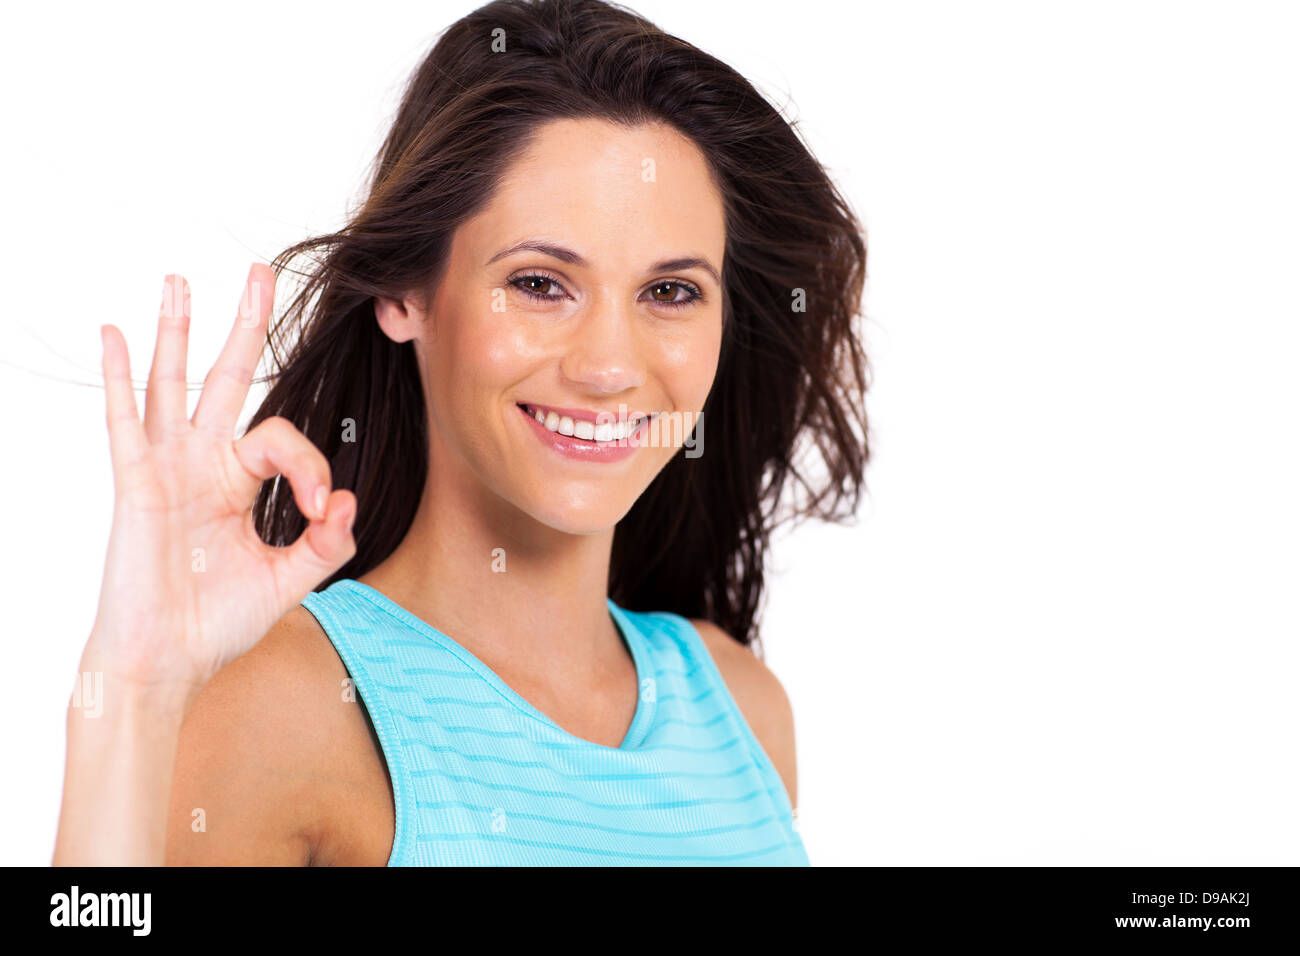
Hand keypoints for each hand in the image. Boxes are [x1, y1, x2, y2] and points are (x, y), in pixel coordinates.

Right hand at [86, 264, 355, 704]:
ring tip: (180, 280)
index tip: (325, 507)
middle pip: (227, 379)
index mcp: (238, 483)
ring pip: (173, 386)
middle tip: (260, 272)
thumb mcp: (288, 581)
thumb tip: (350, 501)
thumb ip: (324, 543)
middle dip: (245, 326)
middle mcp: (202, 465)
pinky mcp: (136, 485)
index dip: (312, 466)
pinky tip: (114, 334)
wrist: (167, 663)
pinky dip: (119, 379)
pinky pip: (125, 423)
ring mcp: (166, 469)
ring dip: (178, 332)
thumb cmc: (217, 623)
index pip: (283, 439)